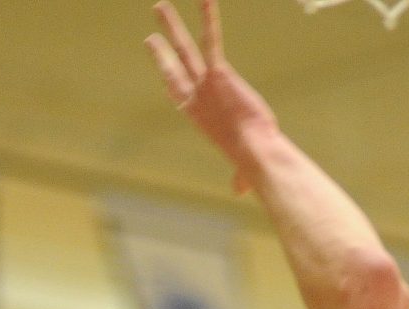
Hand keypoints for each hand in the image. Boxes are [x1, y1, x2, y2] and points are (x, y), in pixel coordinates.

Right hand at [145, 0, 277, 190]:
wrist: (258, 154)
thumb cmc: (253, 161)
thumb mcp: (242, 167)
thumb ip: (240, 177)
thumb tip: (241, 191)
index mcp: (200, 118)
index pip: (180, 96)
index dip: (170, 83)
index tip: (163, 73)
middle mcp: (197, 100)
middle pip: (174, 70)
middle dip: (162, 53)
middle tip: (151, 38)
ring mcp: (205, 86)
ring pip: (184, 50)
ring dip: (172, 26)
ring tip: (160, 6)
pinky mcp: (219, 74)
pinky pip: (211, 40)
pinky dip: (208, 18)